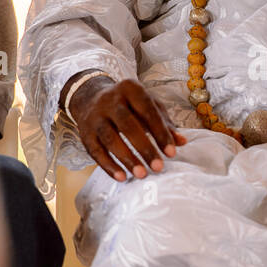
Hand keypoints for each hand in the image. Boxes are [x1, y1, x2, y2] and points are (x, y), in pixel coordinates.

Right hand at [69, 76, 186, 180]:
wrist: (91, 96)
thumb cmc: (129, 104)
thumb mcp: (148, 105)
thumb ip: (165, 123)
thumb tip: (182, 142)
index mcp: (131, 89)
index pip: (148, 112)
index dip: (160, 133)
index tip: (172, 153)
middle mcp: (110, 100)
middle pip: (128, 125)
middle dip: (144, 148)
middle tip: (158, 168)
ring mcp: (95, 116)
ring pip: (110, 139)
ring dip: (127, 158)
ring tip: (142, 174)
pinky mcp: (84, 132)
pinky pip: (95, 151)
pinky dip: (108, 165)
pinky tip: (122, 177)